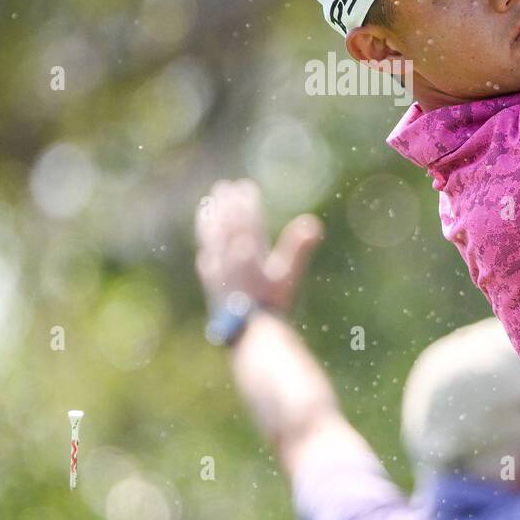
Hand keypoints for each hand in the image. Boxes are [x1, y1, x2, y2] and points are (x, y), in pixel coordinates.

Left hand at [195, 179, 323, 314]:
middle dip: (225, 204)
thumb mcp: (289, 274)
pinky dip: (205, 250)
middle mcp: (229, 256)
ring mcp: (217, 270)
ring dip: (209, 219)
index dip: (246, 202)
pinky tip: (205, 251)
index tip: (246, 186)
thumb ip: (299, 247)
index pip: (246, 219)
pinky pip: (206, 259)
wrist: (247, 333)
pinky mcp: (211, 285)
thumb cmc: (272, 304)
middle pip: (225, 223)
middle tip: (224, 187)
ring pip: (210, 238)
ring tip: (206, 205)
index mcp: (249, 250)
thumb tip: (314, 222)